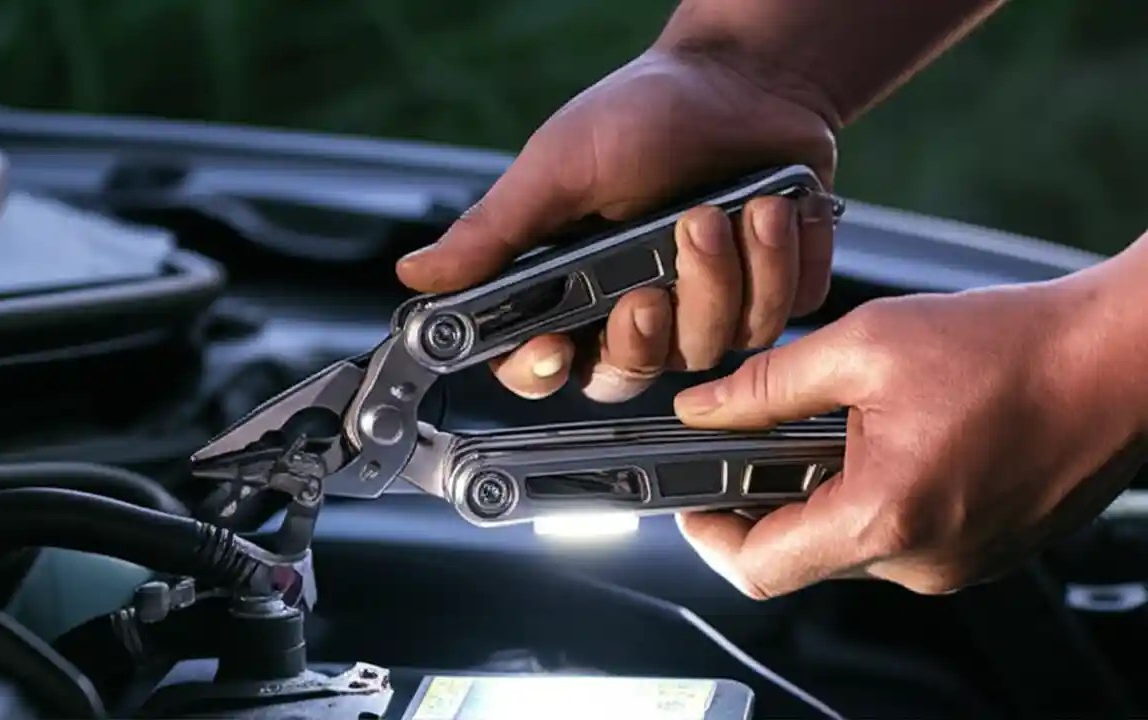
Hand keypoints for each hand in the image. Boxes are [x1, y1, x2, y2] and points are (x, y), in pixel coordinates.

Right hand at [396, 46, 838, 401]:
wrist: (745, 78)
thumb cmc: (645, 113)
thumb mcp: (559, 168)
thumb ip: (495, 230)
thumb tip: (417, 274)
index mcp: (573, 284)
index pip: (540, 363)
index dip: (540, 371)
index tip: (550, 349)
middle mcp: (636, 306)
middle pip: (630, 370)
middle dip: (644, 332)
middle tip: (650, 284)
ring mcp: (706, 307)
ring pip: (711, 347)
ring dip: (721, 278)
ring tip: (723, 209)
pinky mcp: (769, 295)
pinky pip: (778, 319)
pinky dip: (777, 264)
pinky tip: (768, 211)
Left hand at [670, 265, 1147, 598]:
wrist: (1118, 359)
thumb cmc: (1011, 347)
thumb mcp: (864, 345)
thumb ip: (767, 386)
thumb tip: (702, 410)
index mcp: (884, 516)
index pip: (758, 567)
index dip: (708, 534)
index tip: (689, 499)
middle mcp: (922, 561)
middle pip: (801, 557)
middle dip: (765, 502)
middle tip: (756, 442)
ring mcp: (956, 565)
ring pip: (849, 546)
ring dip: (822, 494)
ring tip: (839, 426)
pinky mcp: (980, 553)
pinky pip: (898, 538)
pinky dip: (873, 497)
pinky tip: (888, 439)